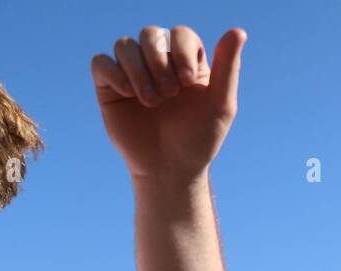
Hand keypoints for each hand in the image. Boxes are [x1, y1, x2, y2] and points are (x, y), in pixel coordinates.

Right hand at [91, 25, 245, 182]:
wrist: (171, 169)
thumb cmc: (199, 139)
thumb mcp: (220, 105)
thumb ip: (228, 68)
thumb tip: (239, 31)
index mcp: (187, 63)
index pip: (181, 33)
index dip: (182, 50)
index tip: (189, 81)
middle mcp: (159, 62)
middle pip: (150, 33)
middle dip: (160, 61)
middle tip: (170, 94)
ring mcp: (132, 72)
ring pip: (125, 45)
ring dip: (139, 71)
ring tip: (153, 102)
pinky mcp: (110, 86)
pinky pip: (101, 62)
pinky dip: (114, 73)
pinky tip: (129, 94)